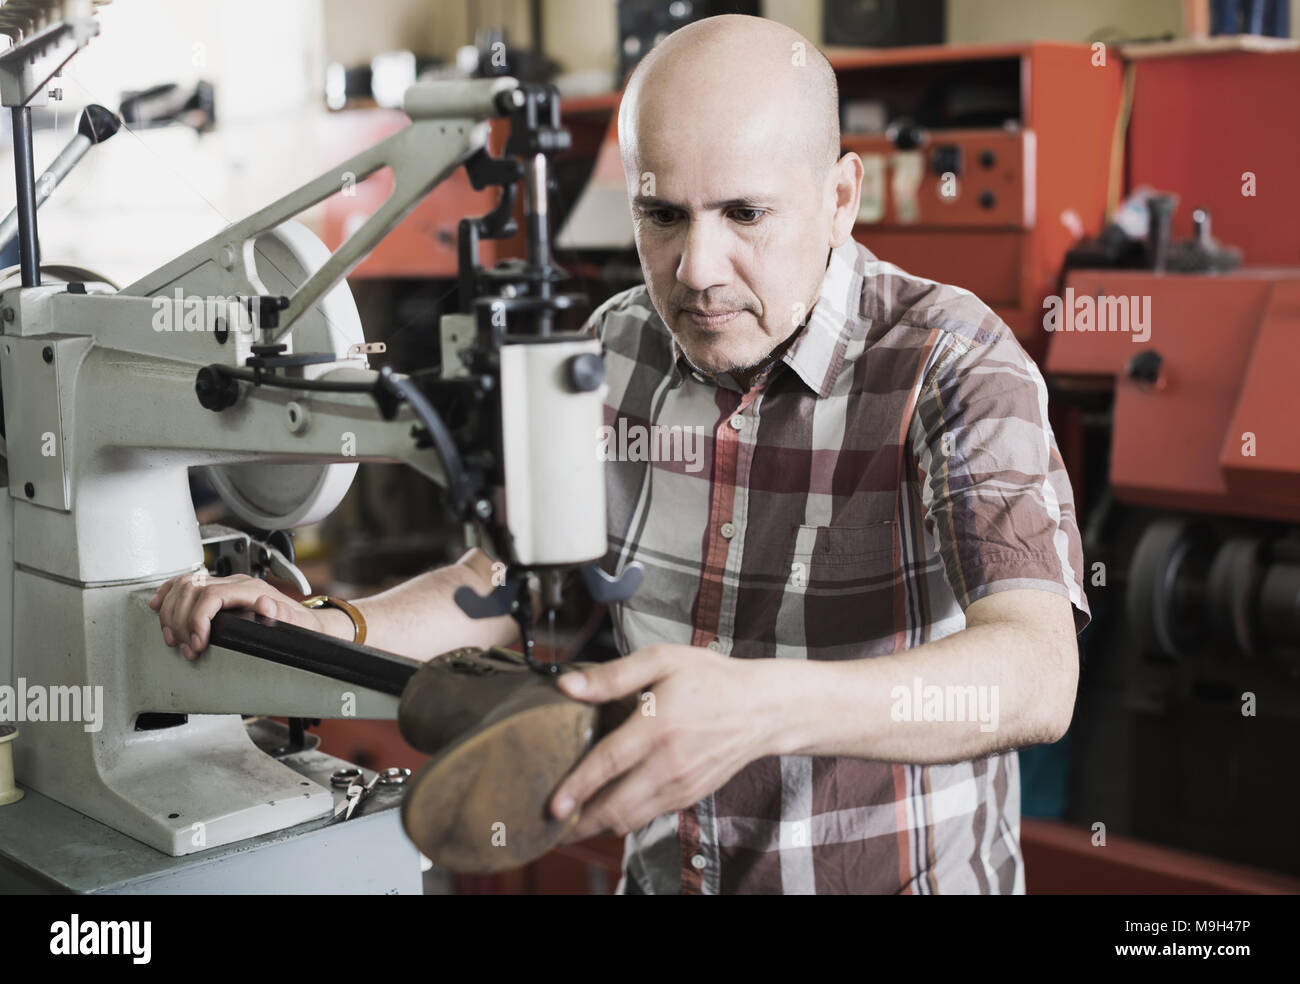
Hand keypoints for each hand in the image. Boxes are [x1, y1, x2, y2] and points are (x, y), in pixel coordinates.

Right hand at [148, 572, 345, 661]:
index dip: (197, 619)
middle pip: (192, 590)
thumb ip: (283, 615)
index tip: (197, 643)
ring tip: (175, 639)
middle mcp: (237, 583)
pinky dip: (168, 594)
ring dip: (172, 613)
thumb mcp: (298, 625)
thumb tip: (265, 605)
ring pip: (184, 585)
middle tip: (186, 648)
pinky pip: (186, 584)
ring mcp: (226, 584)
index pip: (211, 595)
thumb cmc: (300, 625)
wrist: (305, 622)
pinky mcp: (217, 590)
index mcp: (252, 589)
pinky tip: (159, 606)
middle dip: (182, 622)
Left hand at [548, 643, 776, 842]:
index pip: (610, 764)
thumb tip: (567, 685)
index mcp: (659, 726)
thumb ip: (613, 675)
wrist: (762, 708)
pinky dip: (623, 820)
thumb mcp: (663, 660)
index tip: (553, 806)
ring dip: (598, 826)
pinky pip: (648, 816)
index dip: (578, 787)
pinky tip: (606, 810)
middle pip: (616, 806)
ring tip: (571, 824)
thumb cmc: (710, 678)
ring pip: (631, 820)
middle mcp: (670, 763)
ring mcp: (681, 785)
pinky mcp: (689, 796)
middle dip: (580, 823)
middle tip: (550, 825)